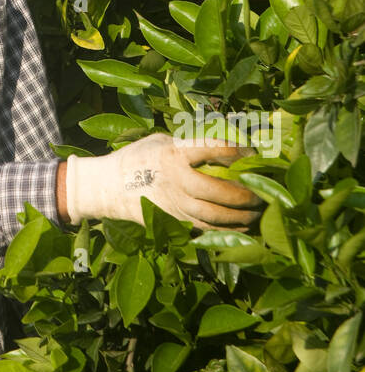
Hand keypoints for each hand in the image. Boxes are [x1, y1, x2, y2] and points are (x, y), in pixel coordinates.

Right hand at [63, 132, 262, 231]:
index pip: (212, 149)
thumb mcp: (161, 141)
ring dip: (241, 216)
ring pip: (215, 215)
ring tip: (257, 211)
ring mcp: (173, 206)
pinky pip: (206, 229)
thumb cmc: (137, 158)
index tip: (253, 153)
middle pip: (218, 190)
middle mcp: (175, 181)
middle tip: (263, 192)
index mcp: (172, 155)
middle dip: (245, 193)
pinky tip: (241, 226)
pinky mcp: (172, 223)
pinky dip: (227, 230)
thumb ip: (190, 144)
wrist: (108, 187)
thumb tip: (226, 145)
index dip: (237, 151)